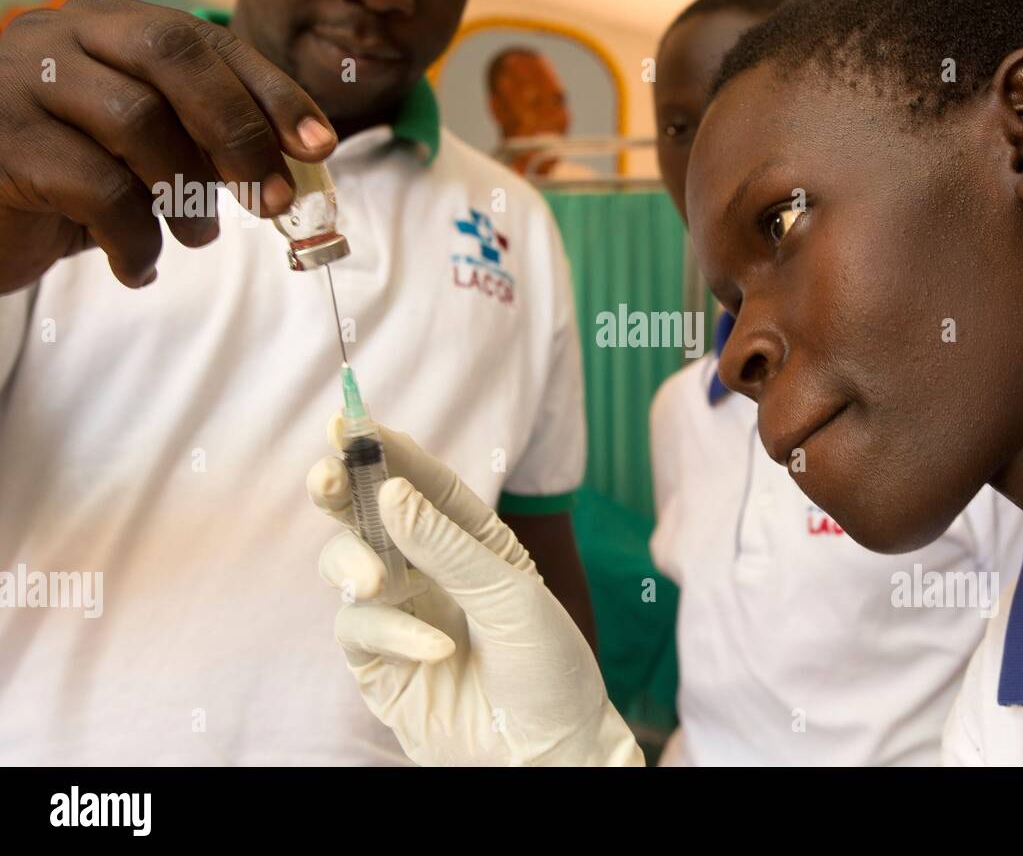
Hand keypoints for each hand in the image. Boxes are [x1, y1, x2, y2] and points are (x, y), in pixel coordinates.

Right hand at [0, 0, 336, 293]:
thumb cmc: (74, 185)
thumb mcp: (149, 155)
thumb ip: (206, 141)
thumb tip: (301, 162)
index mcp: (108, 25)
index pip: (206, 42)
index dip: (272, 93)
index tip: (320, 145)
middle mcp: (61, 36)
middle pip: (172, 56)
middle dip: (238, 129)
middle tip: (271, 199)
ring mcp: (20, 82)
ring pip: (136, 118)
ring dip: (187, 191)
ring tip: (196, 235)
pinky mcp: (0, 144)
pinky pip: (95, 188)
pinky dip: (135, 239)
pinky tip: (139, 267)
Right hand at [307, 415, 643, 766]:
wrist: (547, 750)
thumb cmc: (548, 665)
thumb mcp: (509, 594)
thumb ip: (445, 544)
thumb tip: (387, 491)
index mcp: (471, 540)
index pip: (421, 482)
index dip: (385, 450)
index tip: (349, 422)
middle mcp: (429, 569)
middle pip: (366, 515)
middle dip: (341, 490)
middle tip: (325, 476)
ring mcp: (400, 613)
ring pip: (346, 564)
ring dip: (354, 563)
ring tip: (381, 581)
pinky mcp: (379, 663)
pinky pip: (357, 628)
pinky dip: (389, 632)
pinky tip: (434, 650)